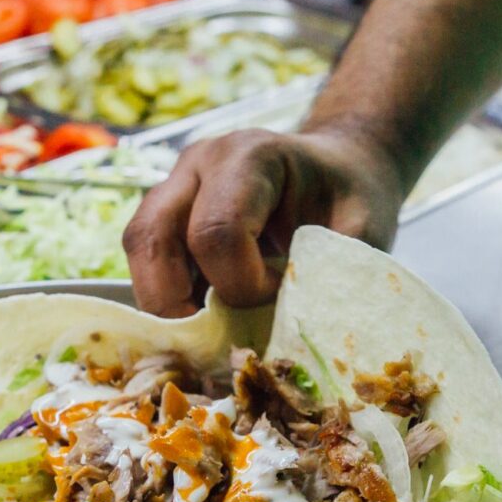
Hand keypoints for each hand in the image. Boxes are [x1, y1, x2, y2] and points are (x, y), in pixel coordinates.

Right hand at [123, 126, 405, 316]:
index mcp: (250, 157)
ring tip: (204, 336)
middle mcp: (198, 165)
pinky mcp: (167, 216)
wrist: (339, 167)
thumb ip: (328, 277)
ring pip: (139, 250)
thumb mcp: (361, 230)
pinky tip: (201, 321)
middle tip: (214, 344)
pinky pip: (147, 262)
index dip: (240, 284)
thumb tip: (293, 342)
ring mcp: (175, 188)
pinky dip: (168, 299)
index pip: (216, 231)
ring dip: (164, 305)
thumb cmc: (350, 194)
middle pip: (152, 238)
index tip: (278, 298)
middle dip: (176, 306)